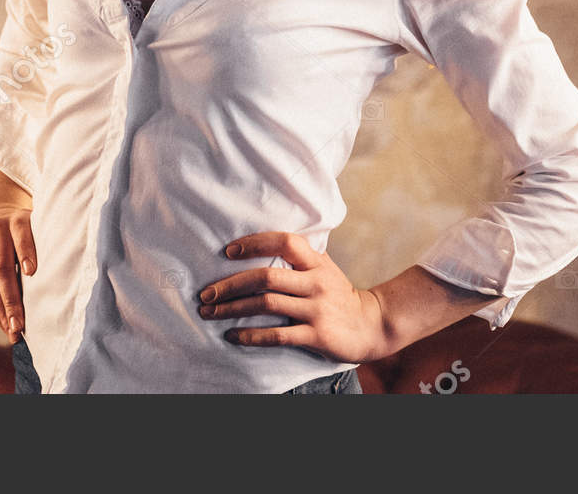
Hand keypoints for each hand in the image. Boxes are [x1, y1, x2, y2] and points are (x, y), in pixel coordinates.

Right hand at [0, 203, 35, 343]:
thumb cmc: (24, 232)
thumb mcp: (35, 229)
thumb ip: (45, 246)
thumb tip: (59, 283)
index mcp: (16, 219)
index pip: (22, 235)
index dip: (26, 253)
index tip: (31, 272)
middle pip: (2, 268)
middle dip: (12, 300)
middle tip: (21, 326)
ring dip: (2, 311)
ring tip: (13, 331)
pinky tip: (2, 322)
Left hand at [197, 231, 390, 364]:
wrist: (371, 325)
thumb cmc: (338, 293)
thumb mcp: (323, 268)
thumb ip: (298, 257)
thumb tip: (258, 242)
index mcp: (316, 261)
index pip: (285, 242)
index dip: (255, 243)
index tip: (228, 251)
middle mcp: (316, 282)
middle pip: (266, 277)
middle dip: (231, 284)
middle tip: (206, 293)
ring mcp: (317, 309)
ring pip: (267, 305)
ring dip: (232, 309)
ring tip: (210, 312)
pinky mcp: (317, 335)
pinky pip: (277, 335)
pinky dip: (251, 335)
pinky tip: (232, 335)